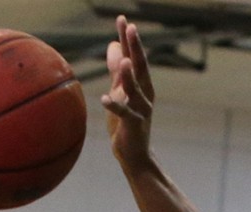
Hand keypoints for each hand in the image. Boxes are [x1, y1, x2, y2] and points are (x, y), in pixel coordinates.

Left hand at [101, 15, 154, 166]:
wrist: (134, 153)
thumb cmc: (125, 122)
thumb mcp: (120, 92)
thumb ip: (116, 70)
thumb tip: (113, 44)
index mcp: (141, 84)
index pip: (134, 56)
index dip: (128, 39)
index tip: (123, 19)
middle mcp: (145, 94)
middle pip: (141, 67)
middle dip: (135, 48)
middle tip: (131, 28)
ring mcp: (141, 110)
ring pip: (136, 90)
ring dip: (129, 77)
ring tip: (125, 62)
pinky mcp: (134, 126)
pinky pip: (124, 114)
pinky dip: (115, 106)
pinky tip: (105, 98)